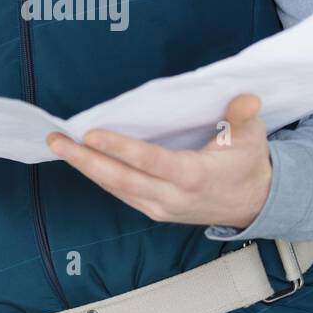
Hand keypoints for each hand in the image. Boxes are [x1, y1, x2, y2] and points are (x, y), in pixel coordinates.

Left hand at [46, 93, 270, 229]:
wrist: (255, 205)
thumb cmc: (248, 166)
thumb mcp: (252, 138)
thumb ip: (245, 117)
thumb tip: (247, 100)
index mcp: (193, 177)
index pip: (149, 161)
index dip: (118, 148)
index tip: (90, 135)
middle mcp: (171, 197)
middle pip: (121, 180)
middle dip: (85, 160)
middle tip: (57, 141)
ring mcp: (160, 208)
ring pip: (116, 188)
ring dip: (86, 168)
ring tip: (60, 147)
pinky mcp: (154, 211)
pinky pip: (121, 193)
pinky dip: (100, 177)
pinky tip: (82, 161)